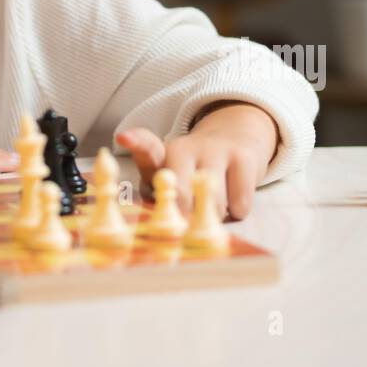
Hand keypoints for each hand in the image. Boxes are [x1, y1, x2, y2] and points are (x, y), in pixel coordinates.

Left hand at [114, 102, 279, 220]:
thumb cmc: (191, 171)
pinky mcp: (242, 157)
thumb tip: (166, 229)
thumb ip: (159, 203)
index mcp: (159, 157)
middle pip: (182, 195)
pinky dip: (237, 211)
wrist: (233, 137)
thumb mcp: (167, 181)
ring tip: (213, 201)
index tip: (124, 138)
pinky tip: (233, 196)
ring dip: (215, 215)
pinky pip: (239, 204)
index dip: (135, 142)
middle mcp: (184, 149)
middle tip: (189, 218)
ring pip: (214, 205)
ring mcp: (214, 150)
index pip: (145, 148)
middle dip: (186, 217)